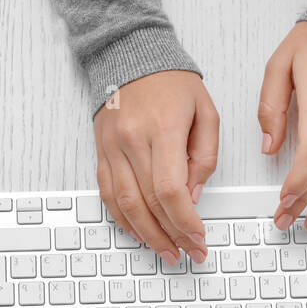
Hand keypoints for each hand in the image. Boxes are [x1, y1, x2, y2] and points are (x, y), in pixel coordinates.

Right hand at [94, 71, 218, 263]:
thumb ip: (204, 156)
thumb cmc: (171, 82)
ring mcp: (112, 148)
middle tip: (188, 252)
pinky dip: (124, 219)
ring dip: (147, 234)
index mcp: (162, 128)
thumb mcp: (205, 111)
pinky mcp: (101, 153)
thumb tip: (192, 196)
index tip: (198, 237)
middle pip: (148, 203)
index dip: (184, 221)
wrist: (130, 54)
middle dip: (171, 235)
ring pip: (126, 204)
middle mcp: (132, 140)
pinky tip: (140, 233)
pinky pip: (108, 195)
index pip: (170, 189)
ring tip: (166, 251)